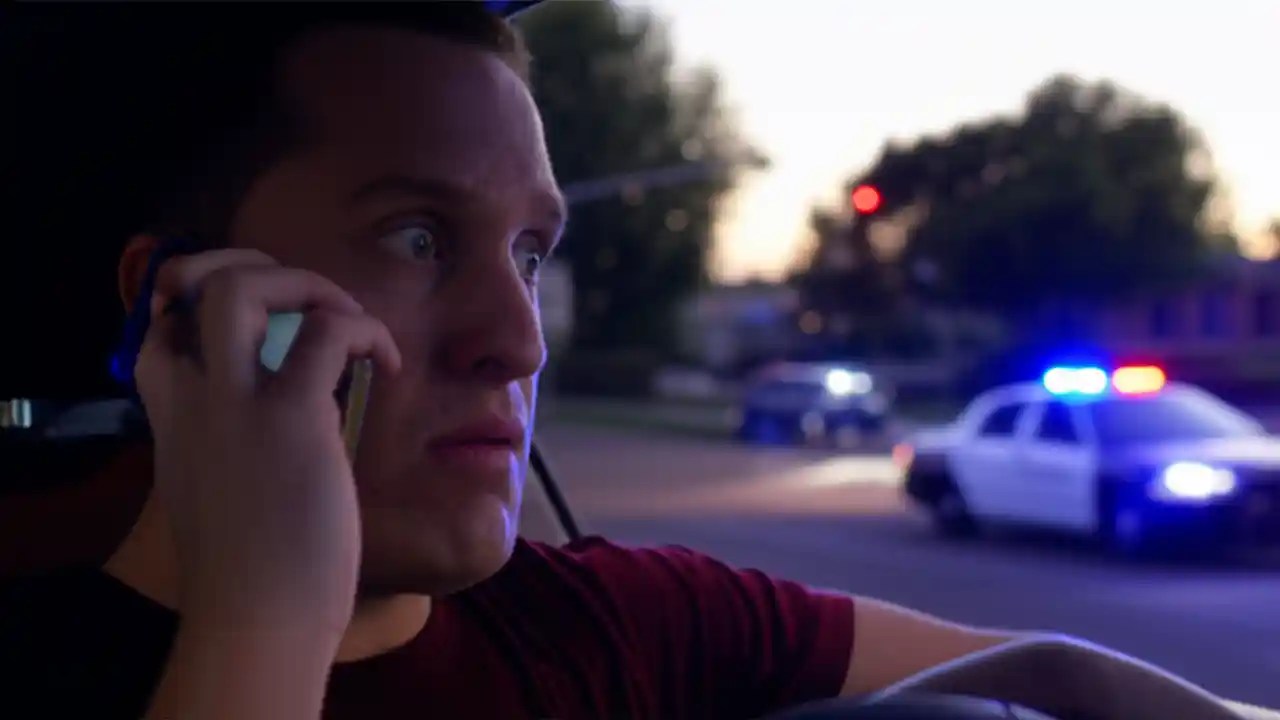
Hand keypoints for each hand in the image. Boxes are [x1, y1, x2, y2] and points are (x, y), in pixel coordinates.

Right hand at [135, 249, 400, 634]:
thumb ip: (239, 443)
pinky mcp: (290, 416)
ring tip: (347, 323)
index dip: (210, 308)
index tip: (267, 331)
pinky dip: (367, 331)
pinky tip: (387, 367)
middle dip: (256, 266)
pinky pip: (328, 332)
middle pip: (196, 283)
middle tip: (309, 304)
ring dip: (310, 285)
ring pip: (244, 286)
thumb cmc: (254, 570)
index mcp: (174, 419)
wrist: (257, 619)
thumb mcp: (223, 493)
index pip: (161, 329)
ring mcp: (235, 401)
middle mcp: (193, 397)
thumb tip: (301, 412)